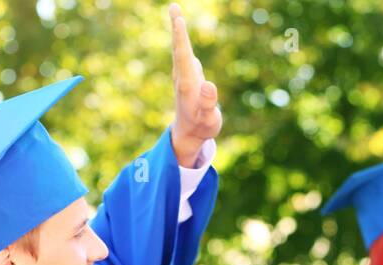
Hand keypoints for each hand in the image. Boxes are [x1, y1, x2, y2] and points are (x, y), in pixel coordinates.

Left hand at [169, 3, 221, 167]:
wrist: (189, 134)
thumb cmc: (202, 127)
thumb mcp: (209, 120)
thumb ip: (209, 103)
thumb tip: (208, 84)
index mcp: (187, 84)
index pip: (183, 56)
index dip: (181, 38)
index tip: (178, 20)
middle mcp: (182, 77)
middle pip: (179, 48)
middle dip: (176, 28)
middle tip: (173, 6)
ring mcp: (183, 76)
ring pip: (180, 50)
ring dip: (177, 31)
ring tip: (176, 14)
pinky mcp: (186, 77)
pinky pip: (183, 54)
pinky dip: (181, 41)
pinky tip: (180, 32)